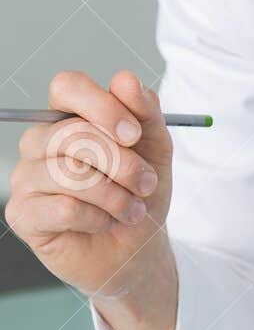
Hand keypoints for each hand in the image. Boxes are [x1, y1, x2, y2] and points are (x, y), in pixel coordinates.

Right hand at [5, 69, 174, 300]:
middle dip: (122, 162)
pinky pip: (63, 207)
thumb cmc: (140, 195)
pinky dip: (97, 218)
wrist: (139, 250)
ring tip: (132, 209)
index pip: (66, 86)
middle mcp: (40, 143)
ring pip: (68, 172)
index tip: (134, 135)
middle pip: (71, 133)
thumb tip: (124, 80)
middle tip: (146, 183)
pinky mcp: (23, 214)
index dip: (102, 106)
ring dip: (114, 194)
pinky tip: (105, 224)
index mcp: (68, 118)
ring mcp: (26, 178)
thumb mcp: (156, 148)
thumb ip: (145, 111)